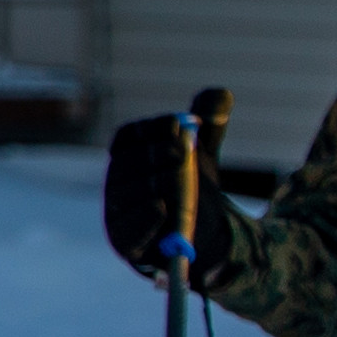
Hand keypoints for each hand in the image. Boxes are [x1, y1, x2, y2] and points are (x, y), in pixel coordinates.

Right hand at [102, 110, 228, 281]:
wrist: (203, 240)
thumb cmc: (192, 192)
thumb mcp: (202, 157)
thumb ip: (209, 126)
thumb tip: (221, 94)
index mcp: (127, 158)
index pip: (129, 136)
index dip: (154, 128)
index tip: (183, 125)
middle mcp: (115, 184)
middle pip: (129, 163)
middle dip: (158, 154)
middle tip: (185, 151)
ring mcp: (117, 213)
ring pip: (130, 194)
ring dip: (157, 184)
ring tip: (181, 179)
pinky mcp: (125, 243)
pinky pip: (128, 230)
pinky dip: (145, 218)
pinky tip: (163, 207)